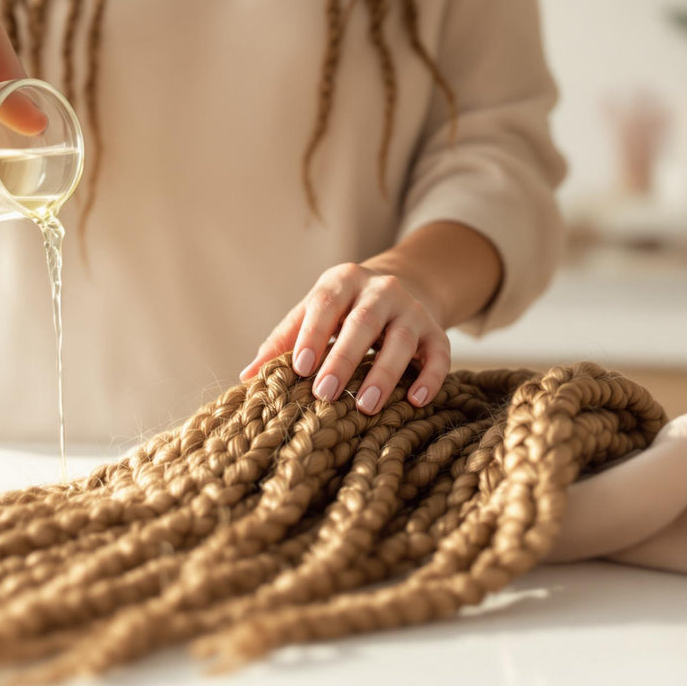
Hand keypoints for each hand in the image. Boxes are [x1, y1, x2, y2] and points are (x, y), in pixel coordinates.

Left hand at [238, 263, 450, 413]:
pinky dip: (430, 377)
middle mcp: (381, 290)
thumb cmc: (341, 309)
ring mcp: (412, 310)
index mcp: (343, 280)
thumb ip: (282, 341)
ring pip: (402, 340)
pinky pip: (439, 354)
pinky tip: (415, 400)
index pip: (326, 304)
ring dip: (383, 374)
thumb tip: (247, 376)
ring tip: (364, 405)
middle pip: (363, 322)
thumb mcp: (312, 313)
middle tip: (325, 393)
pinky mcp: (436, 331)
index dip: (313, 334)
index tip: (299, 366)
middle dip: (343, 358)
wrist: (398, 287)